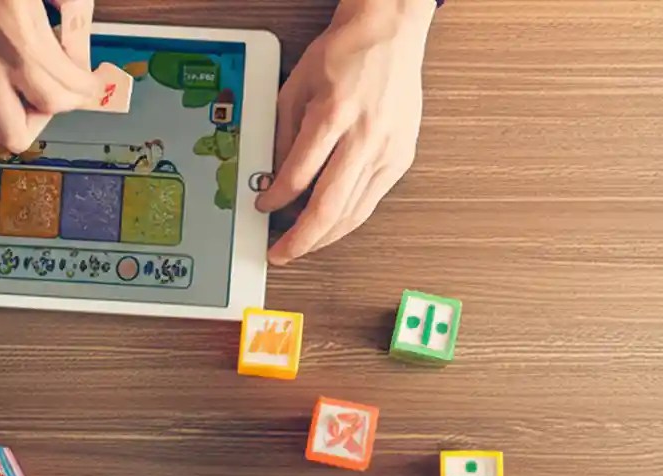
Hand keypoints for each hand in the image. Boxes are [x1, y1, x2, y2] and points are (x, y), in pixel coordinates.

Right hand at [0, 0, 98, 152]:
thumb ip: (76, 18)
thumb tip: (82, 55)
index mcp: (18, 34)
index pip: (58, 95)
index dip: (85, 93)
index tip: (96, 83)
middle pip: (23, 126)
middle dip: (57, 110)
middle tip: (74, 87)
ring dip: (27, 117)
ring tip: (48, 88)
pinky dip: (10, 102)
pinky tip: (27, 76)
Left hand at [257, 0, 434, 264]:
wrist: (389, 34)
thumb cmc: (343, 55)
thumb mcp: (295, 88)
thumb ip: (281, 135)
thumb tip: (270, 179)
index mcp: (334, 114)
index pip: (298, 175)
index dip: (275, 199)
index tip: (261, 207)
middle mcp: (365, 136)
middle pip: (329, 207)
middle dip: (299, 240)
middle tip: (278, 254)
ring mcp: (389, 150)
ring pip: (353, 213)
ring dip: (323, 237)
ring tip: (300, 246)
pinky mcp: (401, 157)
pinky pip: (370, 201)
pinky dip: (346, 219)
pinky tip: (329, 225)